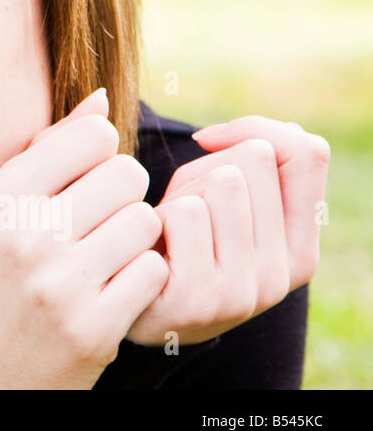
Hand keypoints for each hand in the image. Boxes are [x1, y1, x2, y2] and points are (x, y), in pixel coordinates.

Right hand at [0, 89, 168, 388]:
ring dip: (137, 239)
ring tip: (105, 256)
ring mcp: (60, 283)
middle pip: (127, 174)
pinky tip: (112, 290)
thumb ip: (49, 151)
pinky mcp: (94, 326)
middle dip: (123, 196)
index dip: (100, 155)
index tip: (83, 182)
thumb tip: (102, 99)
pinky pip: (153, 273)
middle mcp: (25, 235)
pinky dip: (142, 280)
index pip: (92, 135)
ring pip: (146, 223)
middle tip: (98, 222)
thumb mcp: (0, 210)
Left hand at [125, 116, 329, 346]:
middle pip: (255, 159)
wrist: (122, 301)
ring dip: (182, 194)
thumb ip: (250, 155)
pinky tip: (151, 250)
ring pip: (224, 181)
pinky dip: (158, 216)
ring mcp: (243, 293)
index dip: (254, 130)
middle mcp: (281, 277)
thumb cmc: (173, 235)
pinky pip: (188, 212)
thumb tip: (259, 141)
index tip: (212, 145)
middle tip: (184, 215)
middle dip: (207, 170)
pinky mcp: (199, 300)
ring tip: (168, 232)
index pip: (307, 154)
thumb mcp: (218, 191)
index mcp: (300, 252)